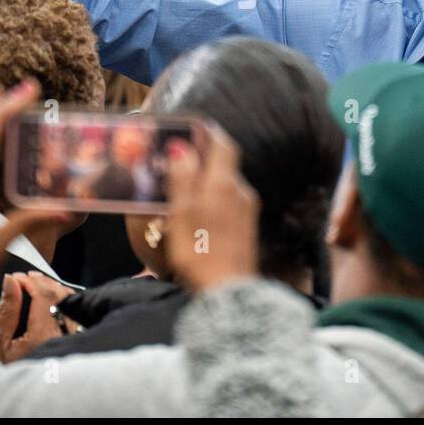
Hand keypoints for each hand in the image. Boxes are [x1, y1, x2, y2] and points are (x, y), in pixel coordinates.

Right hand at [0, 271, 76, 361]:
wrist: (25, 391)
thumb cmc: (9, 369)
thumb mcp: (0, 342)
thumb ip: (7, 310)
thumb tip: (10, 281)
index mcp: (43, 336)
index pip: (44, 295)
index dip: (30, 281)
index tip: (17, 277)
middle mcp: (63, 335)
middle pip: (59, 294)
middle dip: (41, 281)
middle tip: (25, 278)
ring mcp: (74, 336)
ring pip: (70, 299)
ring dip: (53, 287)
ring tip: (35, 283)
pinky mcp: (77, 337)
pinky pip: (75, 309)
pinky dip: (63, 297)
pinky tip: (50, 296)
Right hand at [164, 128, 259, 291]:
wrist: (229, 294)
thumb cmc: (200, 251)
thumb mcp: (183, 211)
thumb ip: (183, 176)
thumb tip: (182, 147)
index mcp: (225, 183)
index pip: (223, 144)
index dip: (207, 133)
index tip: (191, 130)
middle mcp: (241, 192)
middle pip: (223, 165)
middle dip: (201, 161)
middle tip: (175, 163)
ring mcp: (247, 212)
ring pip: (223, 186)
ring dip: (204, 184)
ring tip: (180, 192)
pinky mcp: (246, 231)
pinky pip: (227, 205)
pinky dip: (211, 202)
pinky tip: (196, 217)